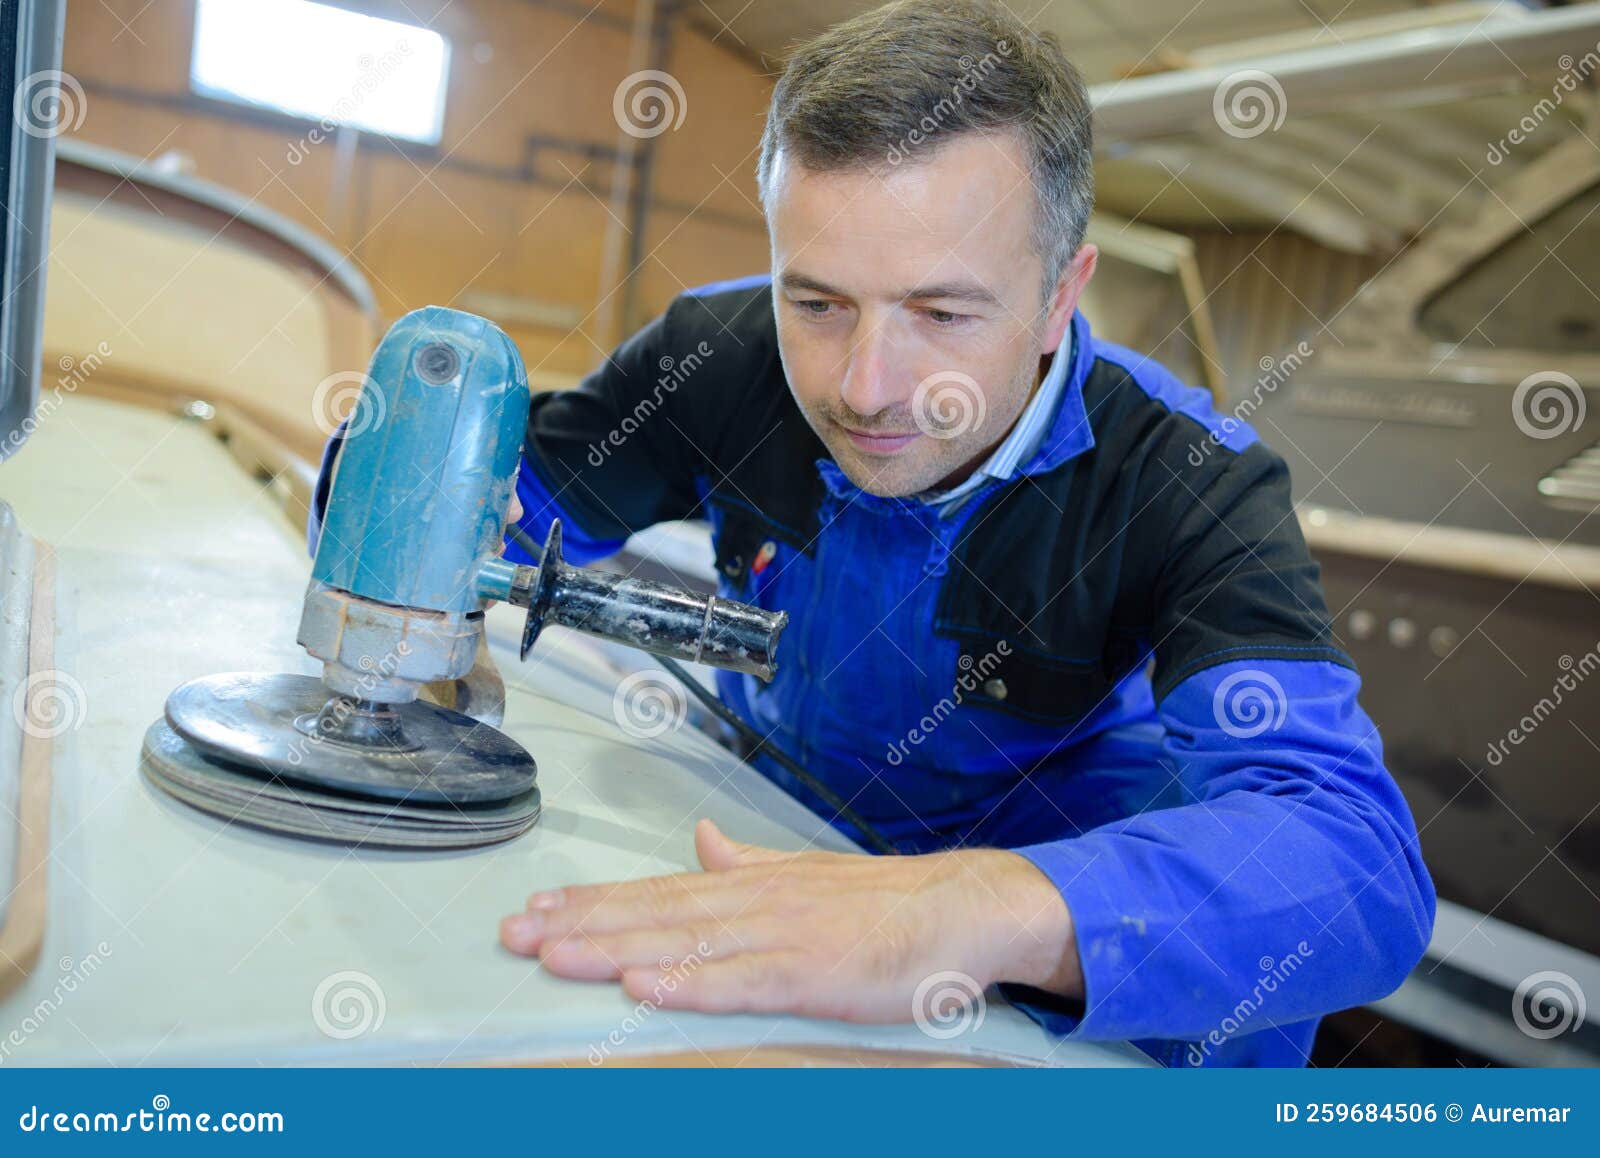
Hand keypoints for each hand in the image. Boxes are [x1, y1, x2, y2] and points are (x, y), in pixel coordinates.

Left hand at [498, 819, 1081, 1020]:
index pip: (656, 891)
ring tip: (555, 954)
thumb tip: (704, 838)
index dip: (594, 900)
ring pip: (682, 942)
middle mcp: (754, 902)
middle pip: (653, 914)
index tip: (538, 906)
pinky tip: (644, 988)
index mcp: (750, 883)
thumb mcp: (805, 872)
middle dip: (580, 923)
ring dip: (614, 949)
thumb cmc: (883, 902)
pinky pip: (740, 982)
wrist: (959, 909)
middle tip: (515, 933)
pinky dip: (689, 984)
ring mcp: (780, 936)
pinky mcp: (810, 972)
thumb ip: (748, 861)